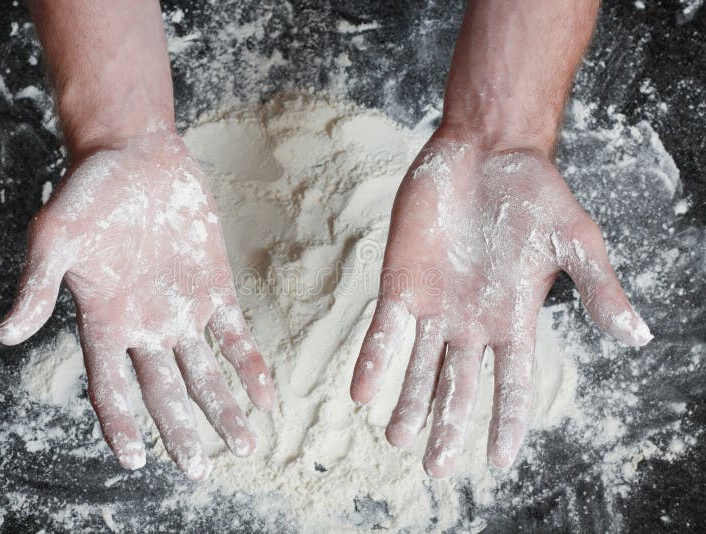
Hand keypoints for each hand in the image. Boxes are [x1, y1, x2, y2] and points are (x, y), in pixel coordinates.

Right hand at [0, 127, 274, 479]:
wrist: (136, 156)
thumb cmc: (88, 192)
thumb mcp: (55, 235)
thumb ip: (37, 284)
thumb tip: (4, 334)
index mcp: (105, 321)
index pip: (110, 387)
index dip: (121, 423)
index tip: (136, 459)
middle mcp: (145, 326)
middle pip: (165, 393)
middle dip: (183, 431)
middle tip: (202, 472)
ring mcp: (182, 310)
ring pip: (205, 373)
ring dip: (224, 408)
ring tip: (246, 444)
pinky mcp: (215, 288)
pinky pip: (234, 336)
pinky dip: (249, 365)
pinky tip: (266, 394)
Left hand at [350, 133, 651, 476]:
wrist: (488, 153)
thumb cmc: (537, 196)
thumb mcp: (576, 242)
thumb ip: (599, 289)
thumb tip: (639, 336)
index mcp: (513, 320)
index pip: (510, 384)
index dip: (506, 422)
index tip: (497, 462)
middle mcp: (470, 322)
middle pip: (458, 386)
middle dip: (447, 425)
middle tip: (434, 468)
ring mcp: (434, 305)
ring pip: (417, 366)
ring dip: (407, 402)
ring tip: (396, 438)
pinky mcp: (402, 282)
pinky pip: (384, 329)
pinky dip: (374, 359)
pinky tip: (360, 391)